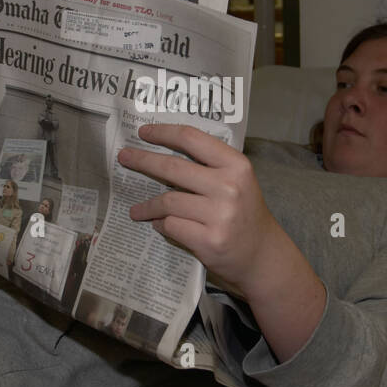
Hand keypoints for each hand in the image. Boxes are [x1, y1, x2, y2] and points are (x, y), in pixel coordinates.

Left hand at [119, 123, 279, 300]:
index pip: (192, 139)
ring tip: (136, 210)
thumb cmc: (245, 213)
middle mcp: (229, 187)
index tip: (144, 132)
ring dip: (147, 205)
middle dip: (143, 161)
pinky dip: (160, 224)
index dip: (164, 132)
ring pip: (168, 201)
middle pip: (173, 168)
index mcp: (236, 165)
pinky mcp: (209, 240)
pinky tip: (158, 224)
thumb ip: (210, 165)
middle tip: (124, 157)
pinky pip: (171, 225)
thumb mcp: (238, 181)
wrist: (262, 255)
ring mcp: (219, 215)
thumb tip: (163, 151)